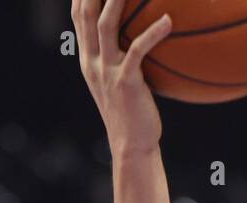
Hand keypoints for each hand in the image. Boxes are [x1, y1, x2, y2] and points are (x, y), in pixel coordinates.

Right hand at [71, 0, 171, 155]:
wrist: (131, 144)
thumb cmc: (133, 113)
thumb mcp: (120, 83)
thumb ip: (122, 60)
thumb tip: (139, 40)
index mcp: (88, 59)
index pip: (78, 17)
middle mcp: (92, 61)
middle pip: (85, 14)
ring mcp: (106, 70)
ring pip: (105, 26)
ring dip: (115, 1)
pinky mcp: (125, 81)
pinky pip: (138, 50)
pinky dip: (153, 33)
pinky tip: (168, 20)